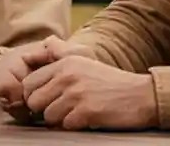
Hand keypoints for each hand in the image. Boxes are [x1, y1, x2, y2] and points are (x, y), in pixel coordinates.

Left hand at [21, 55, 157, 130]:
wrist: (140, 95)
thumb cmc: (110, 81)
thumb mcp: (84, 60)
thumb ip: (61, 52)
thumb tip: (46, 42)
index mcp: (65, 63)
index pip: (29, 83)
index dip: (34, 95)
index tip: (46, 101)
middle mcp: (68, 76)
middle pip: (34, 101)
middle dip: (44, 109)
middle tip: (60, 110)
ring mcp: (76, 94)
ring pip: (48, 116)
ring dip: (60, 119)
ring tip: (75, 113)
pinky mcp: (86, 111)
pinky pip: (65, 125)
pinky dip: (74, 126)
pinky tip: (86, 118)